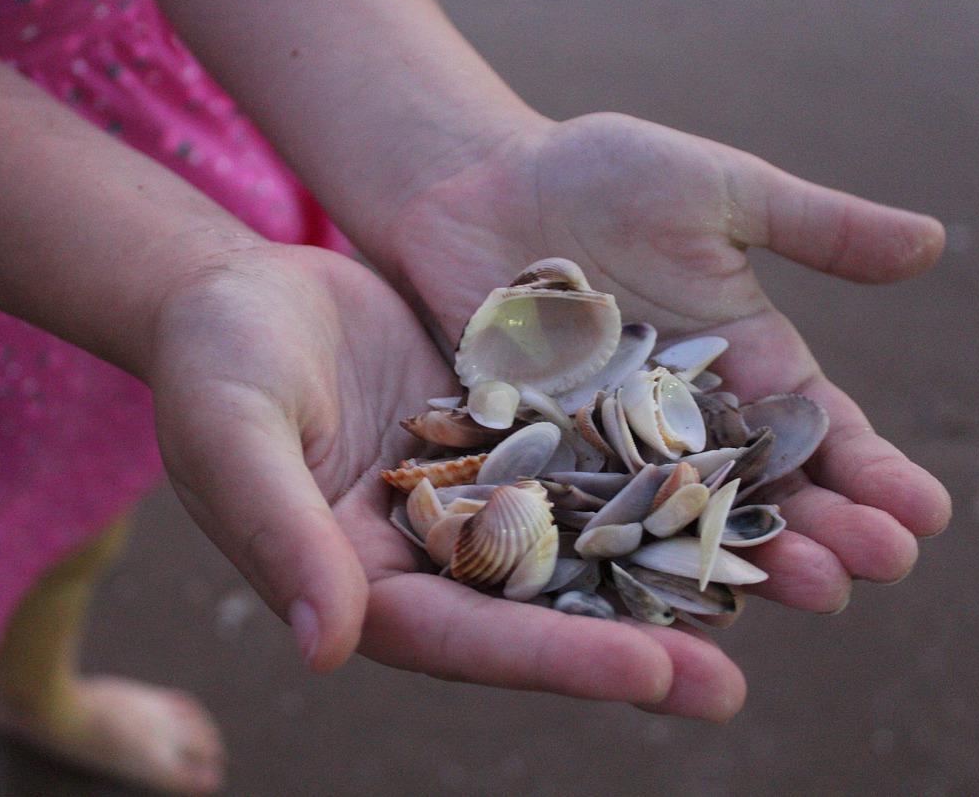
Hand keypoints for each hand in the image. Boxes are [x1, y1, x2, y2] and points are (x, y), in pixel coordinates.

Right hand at [146, 246, 744, 720]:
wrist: (240, 291)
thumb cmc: (214, 360)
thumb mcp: (234, 433)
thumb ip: (278, 530)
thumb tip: (326, 644)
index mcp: (359, 585)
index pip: (464, 638)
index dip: (554, 657)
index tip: (650, 670)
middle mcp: (427, 560)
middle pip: (537, 616)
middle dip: (630, 648)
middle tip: (729, 688)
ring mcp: (470, 504)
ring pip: (576, 549)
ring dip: (660, 575)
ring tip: (764, 601)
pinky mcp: (501, 443)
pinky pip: (582, 469)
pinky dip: (645, 483)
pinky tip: (723, 489)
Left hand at [383, 112, 951, 613]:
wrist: (476, 185)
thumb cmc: (598, 176)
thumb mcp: (716, 190)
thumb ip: (815, 225)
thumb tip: (935, 242)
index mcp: (746, 368)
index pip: (820, 434)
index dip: (873, 473)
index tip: (924, 511)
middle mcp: (686, 426)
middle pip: (762, 495)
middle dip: (819, 533)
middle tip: (869, 569)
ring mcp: (609, 452)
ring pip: (678, 523)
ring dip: (733, 559)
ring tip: (791, 593)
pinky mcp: (535, 462)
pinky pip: (576, 518)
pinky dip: (612, 556)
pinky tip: (651, 597)